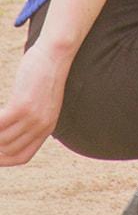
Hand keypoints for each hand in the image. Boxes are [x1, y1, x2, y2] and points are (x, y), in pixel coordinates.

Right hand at [0, 41, 68, 165]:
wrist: (55, 54)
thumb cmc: (44, 74)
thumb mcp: (43, 101)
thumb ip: (33, 117)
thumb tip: (14, 129)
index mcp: (47, 128)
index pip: (22, 156)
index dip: (3, 160)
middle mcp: (41, 126)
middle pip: (8, 150)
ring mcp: (32, 117)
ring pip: (1, 139)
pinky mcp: (22, 105)